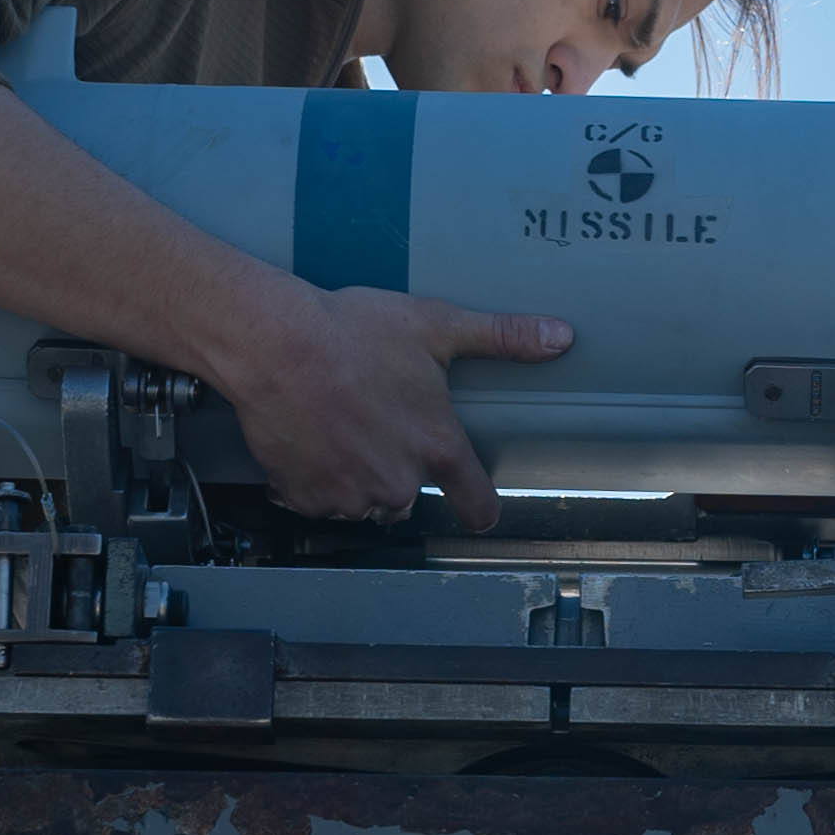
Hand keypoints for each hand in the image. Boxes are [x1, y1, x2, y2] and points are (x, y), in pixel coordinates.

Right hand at [211, 286, 570, 525]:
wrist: (275, 344)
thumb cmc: (351, 331)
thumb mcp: (435, 326)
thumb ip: (502, 337)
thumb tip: (560, 337)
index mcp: (437, 447)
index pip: (476, 504)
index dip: (478, 506)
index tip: (475, 507)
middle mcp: (399, 482)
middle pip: (409, 497)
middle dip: (395, 468)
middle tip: (371, 423)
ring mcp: (351, 495)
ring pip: (362, 499)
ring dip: (353, 476)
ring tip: (336, 427)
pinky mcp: (307, 499)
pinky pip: (317, 501)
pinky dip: (311, 480)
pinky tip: (307, 439)